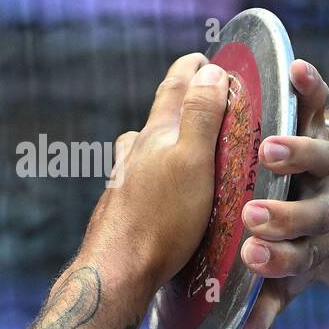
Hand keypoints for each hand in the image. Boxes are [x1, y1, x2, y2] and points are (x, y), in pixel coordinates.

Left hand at [80, 53, 227, 288]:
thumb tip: (210, 71)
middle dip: (182, 99)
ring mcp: (126, 179)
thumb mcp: (192, 162)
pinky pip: (147, 176)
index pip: (175, 88)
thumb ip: (201, 116)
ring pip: (149, 146)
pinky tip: (166, 186)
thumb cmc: (161, 219)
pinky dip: (161, 168)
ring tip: (186, 139)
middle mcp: (136, 151)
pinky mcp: (125, 206)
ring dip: (168, 136)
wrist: (118, 270)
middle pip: (160, 115)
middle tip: (201, 90)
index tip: (205, 57)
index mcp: (156, 135)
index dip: (191, 69)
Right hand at [237, 59, 328, 328]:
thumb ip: (265, 300)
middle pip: (315, 213)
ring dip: (296, 153)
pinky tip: (295, 68)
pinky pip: (318, 104)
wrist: (321, 195)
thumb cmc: (287, 241)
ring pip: (319, 157)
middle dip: (286, 216)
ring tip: (267, 148)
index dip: (279, 259)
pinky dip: (311, 86)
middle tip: (254, 216)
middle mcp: (326, 204)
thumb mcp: (281, 276)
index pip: (302, 257)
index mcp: (316, 245)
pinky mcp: (319, 125)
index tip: (250, 257)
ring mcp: (323, 163)